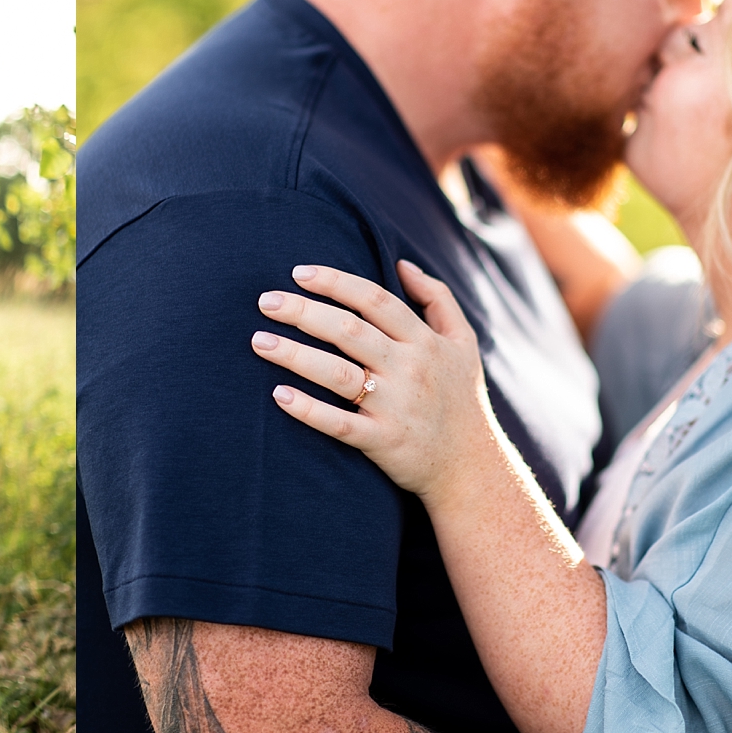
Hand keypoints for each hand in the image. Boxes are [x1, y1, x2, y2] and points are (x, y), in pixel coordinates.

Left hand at [252, 260, 493, 505]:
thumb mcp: (464, 344)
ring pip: (338, 374)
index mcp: (425, 342)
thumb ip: (438, 299)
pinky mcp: (383, 441)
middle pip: (349, 331)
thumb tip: (403, 264)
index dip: (336, 282)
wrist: (473, 468)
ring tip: (259, 341)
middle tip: (265, 301)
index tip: (299, 273)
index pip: (375, 300)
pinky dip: (309, 410)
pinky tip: (278, 396)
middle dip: (304, 312)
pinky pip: (339, 424)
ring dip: (295, 356)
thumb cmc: (461, 400)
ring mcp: (395, 406)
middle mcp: (410, 369)